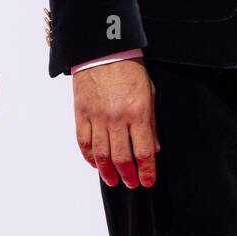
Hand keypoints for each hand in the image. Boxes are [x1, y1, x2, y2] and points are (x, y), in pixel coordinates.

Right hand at [73, 59, 160, 187]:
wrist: (103, 51)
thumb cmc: (129, 69)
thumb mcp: (149, 93)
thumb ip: (151, 123)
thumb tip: (155, 148)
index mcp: (138, 112)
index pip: (143, 151)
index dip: (146, 170)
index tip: (148, 181)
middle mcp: (117, 118)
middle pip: (122, 157)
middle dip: (128, 175)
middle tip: (132, 183)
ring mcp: (97, 117)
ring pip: (101, 154)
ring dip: (108, 171)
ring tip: (113, 180)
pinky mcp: (81, 114)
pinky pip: (84, 142)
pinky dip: (89, 157)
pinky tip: (95, 164)